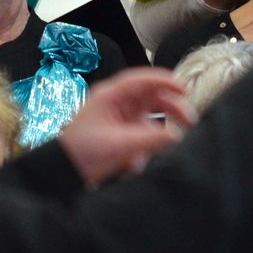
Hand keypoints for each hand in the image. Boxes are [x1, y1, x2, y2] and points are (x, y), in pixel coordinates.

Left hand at [57, 69, 195, 184]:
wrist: (62, 172)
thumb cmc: (82, 153)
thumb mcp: (119, 145)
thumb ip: (149, 140)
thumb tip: (176, 136)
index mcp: (110, 96)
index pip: (142, 80)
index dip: (165, 81)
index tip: (184, 90)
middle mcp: (116, 103)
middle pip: (151, 96)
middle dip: (171, 107)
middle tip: (189, 119)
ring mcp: (119, 118)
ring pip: (149, 116)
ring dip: (159, 131)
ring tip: (172, 142)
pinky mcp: (120, 133)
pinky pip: (143, 134)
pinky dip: (146, 146)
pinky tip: (136, 163)